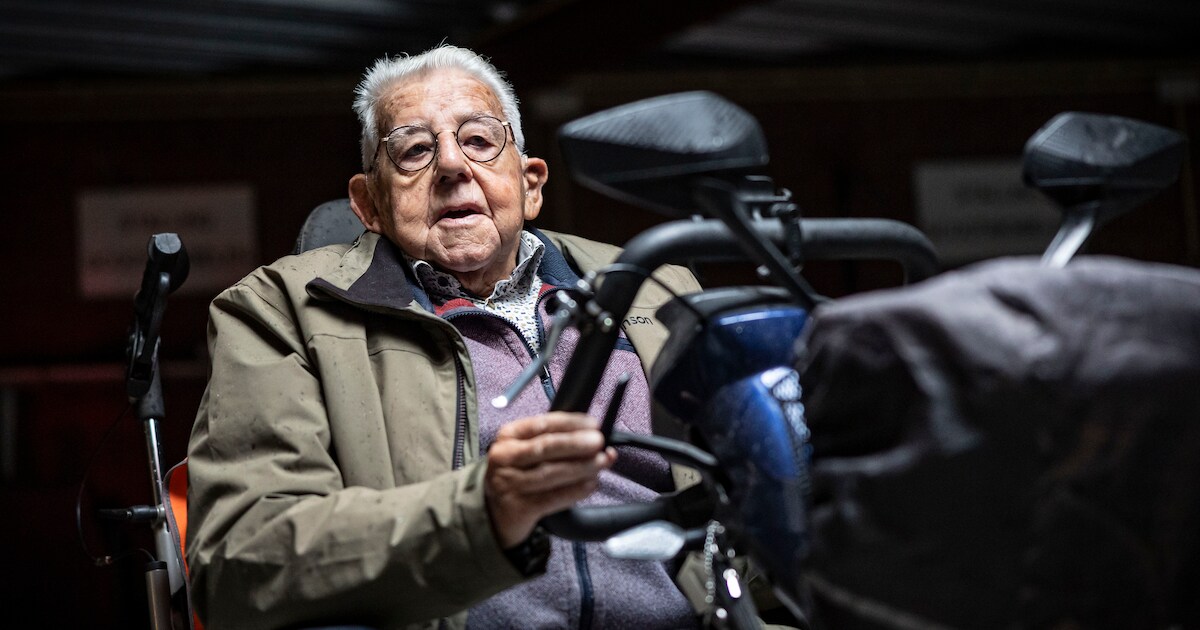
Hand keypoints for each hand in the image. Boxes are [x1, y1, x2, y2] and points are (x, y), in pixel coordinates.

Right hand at [485, 412, 616, 547]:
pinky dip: (574, 491)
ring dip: (580, 467)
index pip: (541, 424)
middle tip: (599, 442)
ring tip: (601, 462)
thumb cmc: (516, 474)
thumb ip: (551, 440)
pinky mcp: (519, 507)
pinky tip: (591, 484)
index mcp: (508, 436)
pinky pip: (552, 498)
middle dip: (575, 443)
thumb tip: (590, 435)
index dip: (570, 423)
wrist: (491, 511)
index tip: (593, 424)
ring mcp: (510, 483)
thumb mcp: (523, 450)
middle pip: (544, 447)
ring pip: (550, 473)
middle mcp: (506, 457)